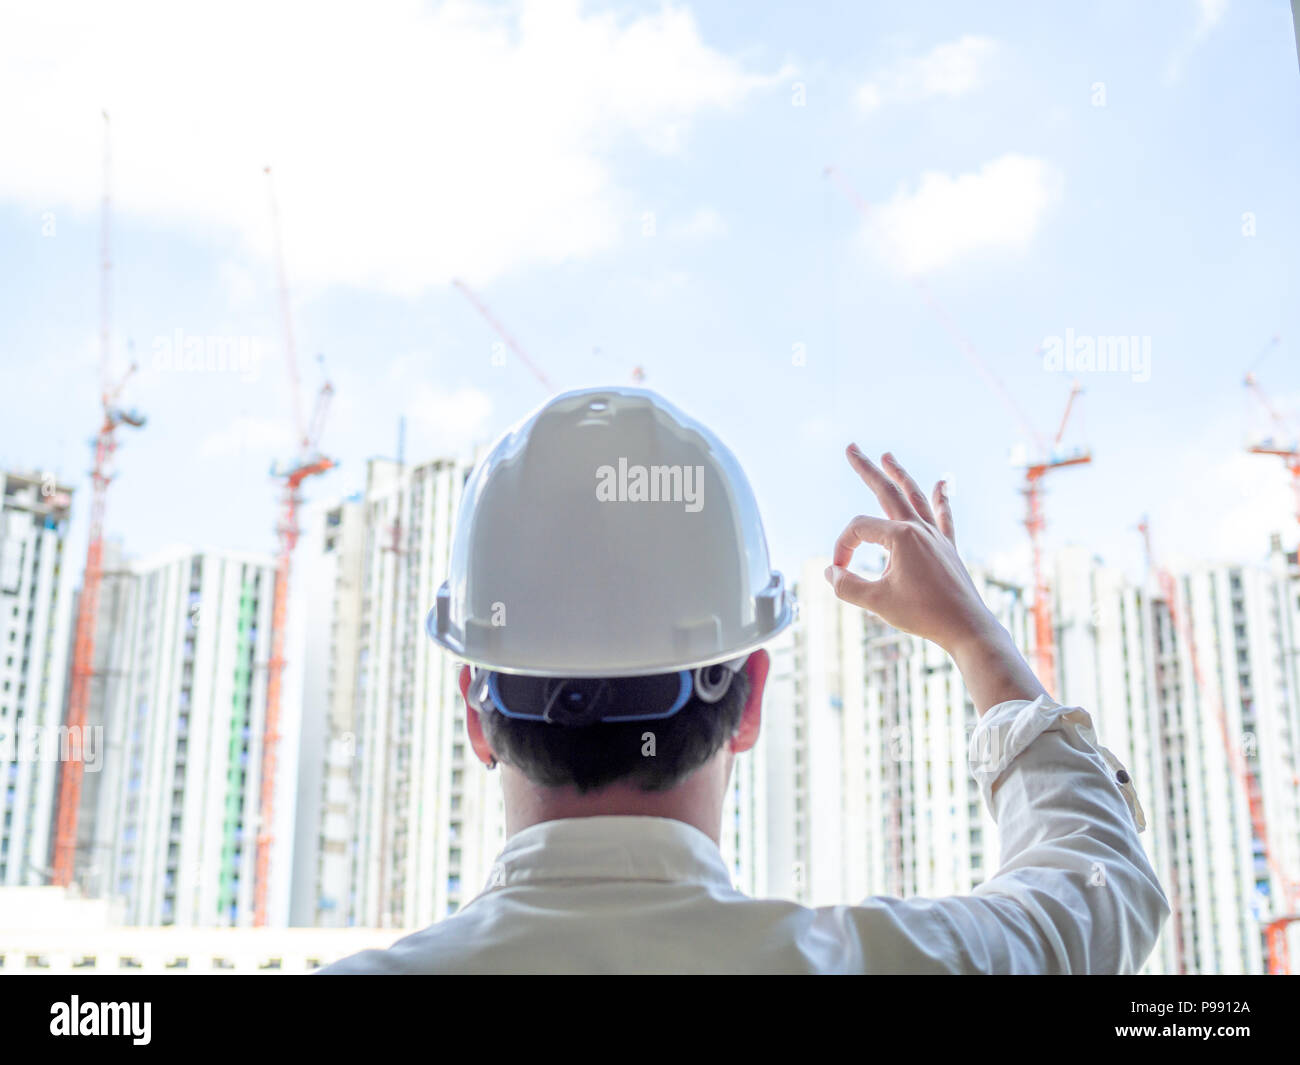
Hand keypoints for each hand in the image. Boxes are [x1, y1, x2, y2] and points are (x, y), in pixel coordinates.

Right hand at [824, 445, 1044, 710]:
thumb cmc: (922, 614)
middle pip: (888, 490)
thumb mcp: (876, 602)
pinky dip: (941, 498)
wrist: (965, 627)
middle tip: (851, 448)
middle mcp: (919, 528)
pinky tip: (943, 483)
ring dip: (900, 475)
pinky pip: (943, 516)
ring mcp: (936, 536)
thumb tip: (830, 573)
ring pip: (915, 496)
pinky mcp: (948, 547)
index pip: (859, 529)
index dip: (842, 548)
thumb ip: (846, 586)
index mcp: (901, 536)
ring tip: (888, 456)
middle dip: (867, 468)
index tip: (839, 573)